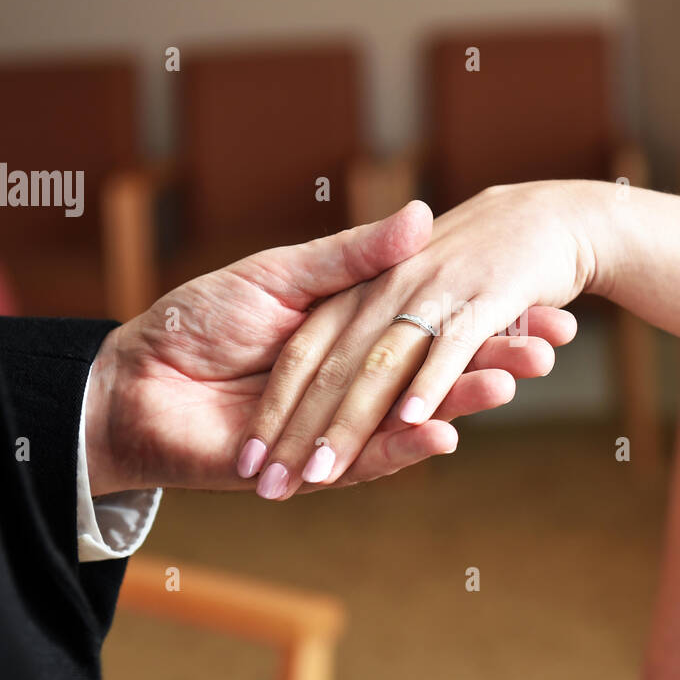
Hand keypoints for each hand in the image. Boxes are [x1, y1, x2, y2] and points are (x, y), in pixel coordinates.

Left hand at [83, 201, 577, 494]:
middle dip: (488, 358)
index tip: (533, 299)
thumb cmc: (197, 316)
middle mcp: (350, 375)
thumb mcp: (283, 271)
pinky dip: (401, 445)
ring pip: (407, 411)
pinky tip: (442, 434)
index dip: (478, 313)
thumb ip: (352, 256)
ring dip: (459, 402)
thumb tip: (420, 217)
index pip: (426, 319)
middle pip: (430, 365)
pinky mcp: (313, 462)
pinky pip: (364, 457)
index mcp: (348, 327)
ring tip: (511, 384)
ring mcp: (334, 421)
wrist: (131, 381)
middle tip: (549, 346)